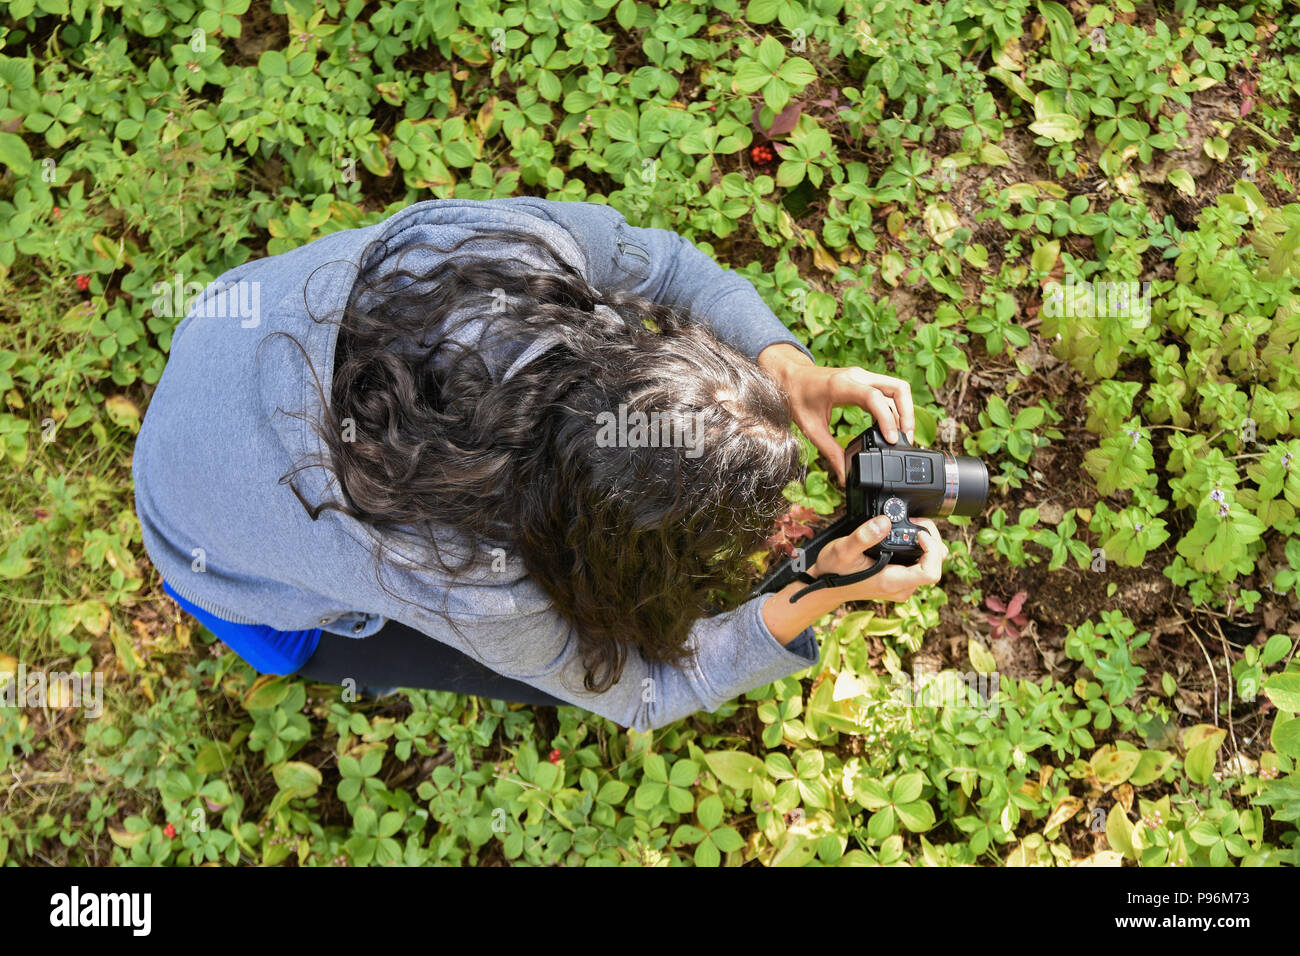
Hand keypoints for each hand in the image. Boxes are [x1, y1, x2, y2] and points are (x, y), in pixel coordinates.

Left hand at [756, 345, 915, 485]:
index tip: (892, 440)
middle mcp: (857, 376)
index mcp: (842, 385)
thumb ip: (830, 452)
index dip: (888, 419)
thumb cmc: (797, 397)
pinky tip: (892, 427)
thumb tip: (844, 476)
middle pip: (898, 389)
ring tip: (903, 436)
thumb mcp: (811, 428)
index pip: (875, 398)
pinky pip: (889, 391)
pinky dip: (896, 408)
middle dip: (907, 414)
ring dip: (905, 411)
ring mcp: (863, 376)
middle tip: (906, 440)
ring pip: (897, 388)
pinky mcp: (865, 380)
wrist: (790, 377)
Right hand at [807, 516, 947, 603]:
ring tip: (912, 526)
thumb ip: (863, 536)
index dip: (932, 549)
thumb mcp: (843, 550)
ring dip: (928, 543)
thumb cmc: (834, 571)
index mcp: (893, 581)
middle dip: (932, 540)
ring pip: (931, 564)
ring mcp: (902, 585)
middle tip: (915, 522)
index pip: (932, 572)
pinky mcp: (900, 580)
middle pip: (936, 565)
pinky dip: (920, 549)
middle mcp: (902, 587)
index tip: (919, 532)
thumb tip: (884, 522)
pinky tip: (908, 536)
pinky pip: (921, 565)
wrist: (826, 586)